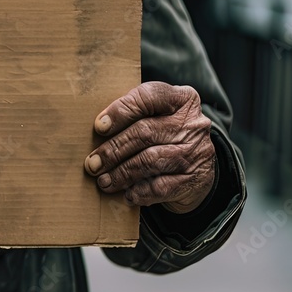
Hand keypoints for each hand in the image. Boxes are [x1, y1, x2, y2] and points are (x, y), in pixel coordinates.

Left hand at [84, 82, 215, 213]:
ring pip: (150, 161)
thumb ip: (133, 117)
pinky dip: (139, 191)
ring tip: (104, 181)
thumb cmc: (165, 137)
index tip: (99, 127)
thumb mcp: (156, 117)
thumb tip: (98, 131)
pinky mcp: (195, 179)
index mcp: (182, 99)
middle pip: (145, 132)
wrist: (198, 170)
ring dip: (121, 173)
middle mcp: (192, 124)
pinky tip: (127, 194)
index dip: (121, 111)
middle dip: (114, 149)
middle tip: (93, 163)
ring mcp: (196, 152)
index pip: (149, 97)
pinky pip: (161, 186)